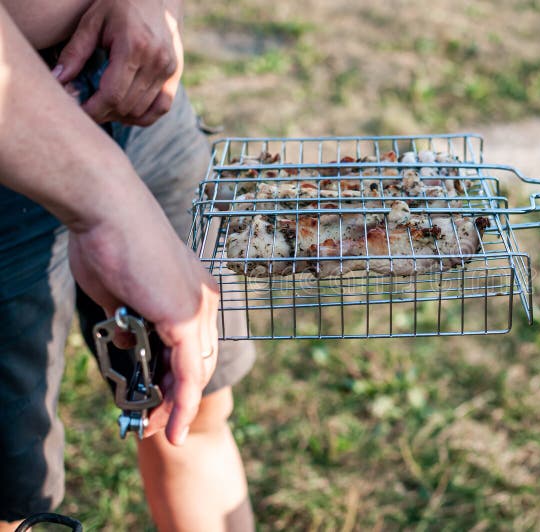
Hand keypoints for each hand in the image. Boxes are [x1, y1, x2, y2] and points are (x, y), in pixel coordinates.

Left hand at [54, 0, 182, 125]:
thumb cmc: (120, 4)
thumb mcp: (92, 22)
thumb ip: (75, 52)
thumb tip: (59, 79)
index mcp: (133, 48)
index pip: (112, 95)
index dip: (93, 109)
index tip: (78, 111)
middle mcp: (156, 62)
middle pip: (126, 106)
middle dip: (103, 113)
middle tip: (86, 108)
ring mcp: (168, 70)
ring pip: (143, 111)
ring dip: (121, 116)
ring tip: (104, 108)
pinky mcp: (175, 74)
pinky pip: (161, 107)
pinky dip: (143, 115)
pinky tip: (127, 111)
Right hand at [68, 196, 217, 444]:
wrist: (108, 209)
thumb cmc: (109, 242)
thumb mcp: (119, 295)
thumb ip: (131, 323)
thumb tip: (131, 344)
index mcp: (194, 292)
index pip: (193, 345)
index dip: (179, 378)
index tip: (161, 402)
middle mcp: (205, 301)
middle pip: (199, 361)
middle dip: (178, 398)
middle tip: (156, 425)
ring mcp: (200, 308)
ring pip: (196, 371)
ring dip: (176, 406)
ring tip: (156, 431)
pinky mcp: (187, 316)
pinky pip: (189, 371)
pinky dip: (182, 402)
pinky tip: (172, 426)